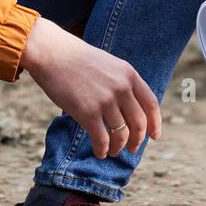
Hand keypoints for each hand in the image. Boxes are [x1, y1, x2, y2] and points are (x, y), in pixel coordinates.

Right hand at [19, 17, 161, 157]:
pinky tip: (99, 151)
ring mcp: (105, 100)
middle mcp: (121, 87)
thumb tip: (129, 109)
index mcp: (128, 74)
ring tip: (112, 151)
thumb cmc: (75, 59)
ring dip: (117, 147)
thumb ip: (121, 82)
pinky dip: (102, 150)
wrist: (51, 53)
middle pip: (139, 123)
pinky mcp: (88, 112)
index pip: (151, 104)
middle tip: (131, 148)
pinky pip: (102, 140)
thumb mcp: (107, 64)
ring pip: (121, 135)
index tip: (154, 136)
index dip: (155, 123)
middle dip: (136, 140)